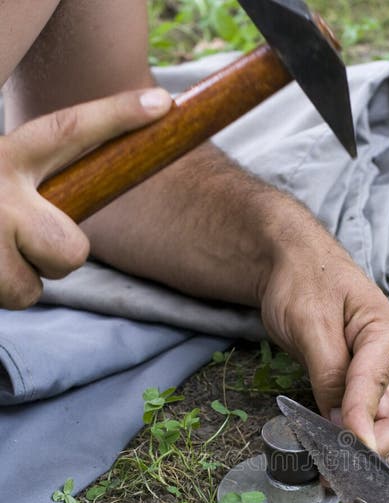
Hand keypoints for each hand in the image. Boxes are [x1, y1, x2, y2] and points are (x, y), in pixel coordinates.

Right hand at [0, 87, 171, 308]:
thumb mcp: (5, 179)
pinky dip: (0, 290)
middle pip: (70, 251)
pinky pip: (13, 299)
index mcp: (5, 157)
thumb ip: (40, 186)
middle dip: (60, 258)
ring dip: (21, 280)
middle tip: (30, 241)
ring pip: (36, 288)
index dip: (115, 118)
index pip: (67, 132)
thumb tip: (92, 200)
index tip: (163, 106)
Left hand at [259, 227, 388, 458]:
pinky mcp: (363, 384)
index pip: (379, 391)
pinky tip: (339, 460)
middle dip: (374, 451)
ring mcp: (380, 373)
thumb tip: (343, 425)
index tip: (346, 455)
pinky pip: (370, 420)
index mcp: (387, 335)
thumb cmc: (303, 281)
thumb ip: (329, 373)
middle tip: (338, 478)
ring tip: (336, 478)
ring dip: (369, 454)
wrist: (293, 261)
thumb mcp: (311, 323)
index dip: (362, 427)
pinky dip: (359, 443)